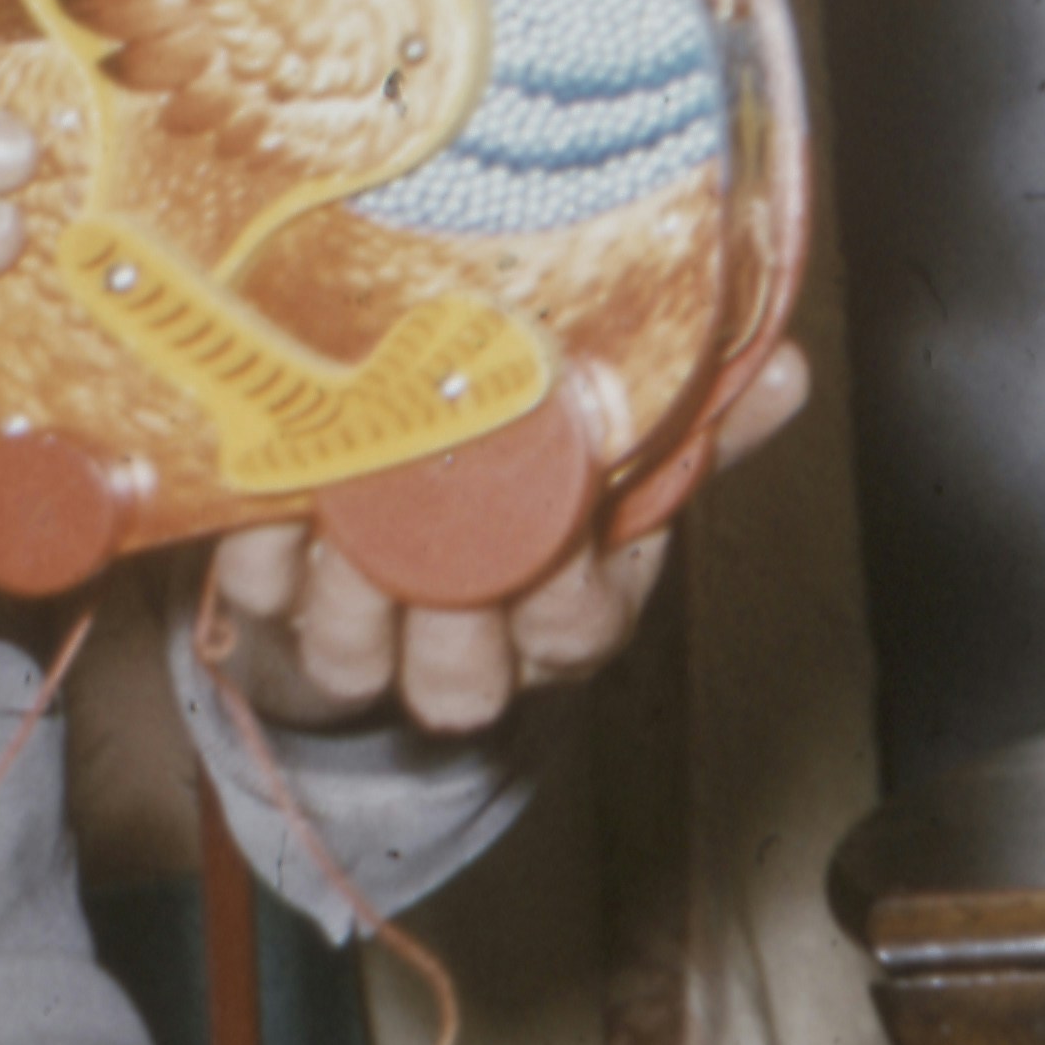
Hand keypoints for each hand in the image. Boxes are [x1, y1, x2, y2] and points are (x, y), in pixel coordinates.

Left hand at [198, 340, 812, 739]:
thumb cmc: (528, 473)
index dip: (566, 592)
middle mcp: (469, 644)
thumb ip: (701, 416)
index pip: (579, 629)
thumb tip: (789, 366)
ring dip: (347, 582)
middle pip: (463, 678)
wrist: (378, 509)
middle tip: (444, 509)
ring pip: (354, 655)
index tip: (561, 516)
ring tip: (352, 496)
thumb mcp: (624, 446)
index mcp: (569, 609)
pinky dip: (260, 536)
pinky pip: (255, 589)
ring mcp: (363, 633)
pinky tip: (278, 484)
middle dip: (445, 608)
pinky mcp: (269, 601)